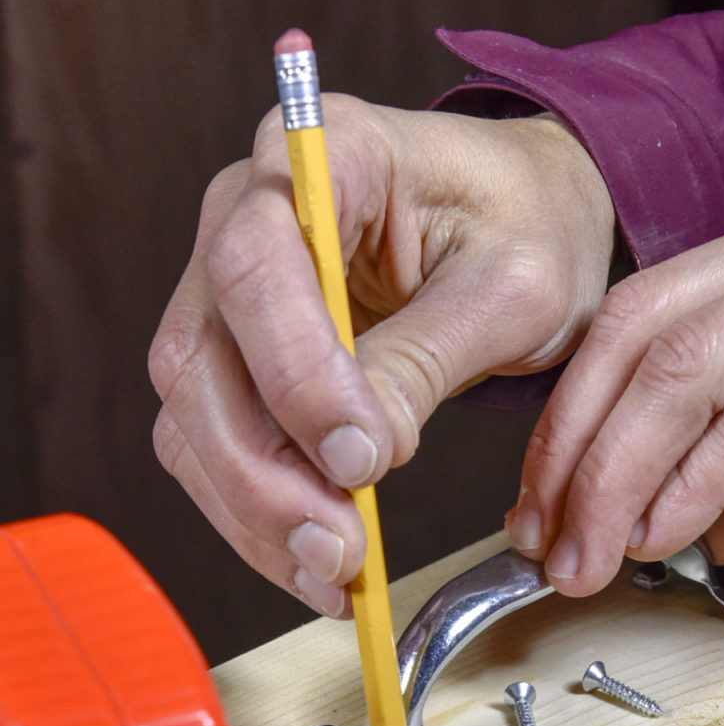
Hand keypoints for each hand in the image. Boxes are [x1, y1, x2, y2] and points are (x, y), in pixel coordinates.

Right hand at [149, 100, 614, 613]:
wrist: (526, 220)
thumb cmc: (527, 227)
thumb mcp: (512, 288)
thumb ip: (427, 358)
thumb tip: (358, 453)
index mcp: (325, 154)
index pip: (257, 264)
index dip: (295, 373)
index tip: (363, 458)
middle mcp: (250, 213)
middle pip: (200, 355)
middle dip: (265, 469)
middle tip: (340, 546)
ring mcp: (232, 291)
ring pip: (193, 416)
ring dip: (254, 508)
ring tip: (333, 571)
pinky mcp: (241, 359)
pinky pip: (217, 447)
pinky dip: (259, 515)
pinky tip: (317, 562)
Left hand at [506, 165, 723, 593]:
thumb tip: (699, 520)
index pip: (649, 316)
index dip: (578, 413)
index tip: (546, 498)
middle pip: (642, 332)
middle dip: (574, 448)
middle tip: (546, 542)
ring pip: (687, 363)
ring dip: (619, 472)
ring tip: (588, 553)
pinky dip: (699, 477)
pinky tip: (666, 532)